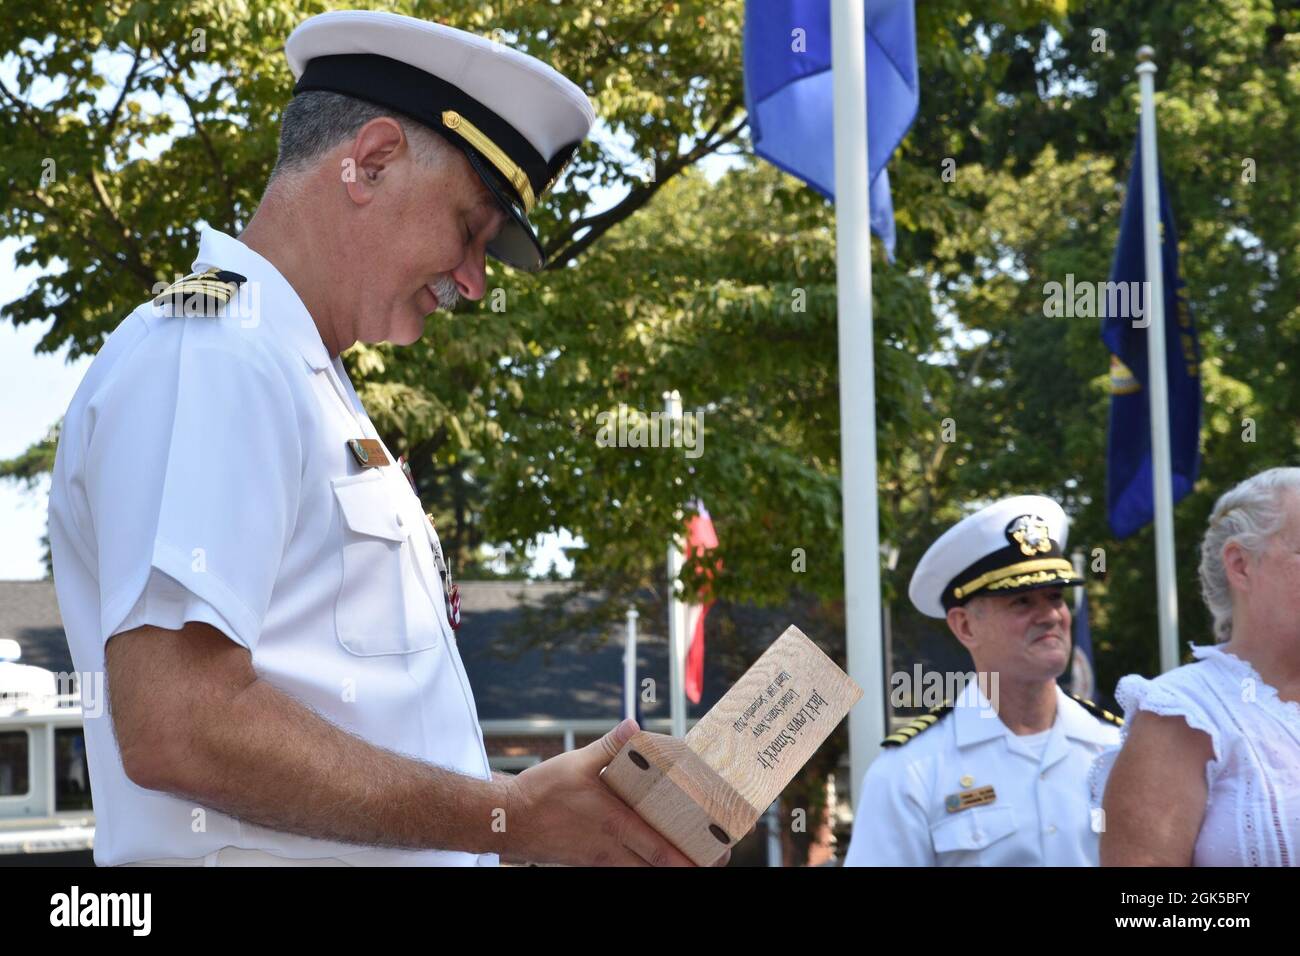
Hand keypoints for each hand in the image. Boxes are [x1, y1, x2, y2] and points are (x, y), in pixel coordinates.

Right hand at [500, 718, 727, 865]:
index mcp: (613, 825)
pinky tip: (655, 856)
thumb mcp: (575, 762)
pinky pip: (626, 870)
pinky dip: (645, 865)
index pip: (660, 849)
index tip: (716, 852)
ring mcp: (601, 861)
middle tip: (716, 858)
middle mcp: (611, 850)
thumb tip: (634, 725)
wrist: (507, 821)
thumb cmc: (541, 792)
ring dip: (668, 867)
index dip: (691, 857)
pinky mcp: (591, 864)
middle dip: (690, 866)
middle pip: (659, 869)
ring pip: (643, 873)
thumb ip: (609, 745)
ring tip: (693, 858)